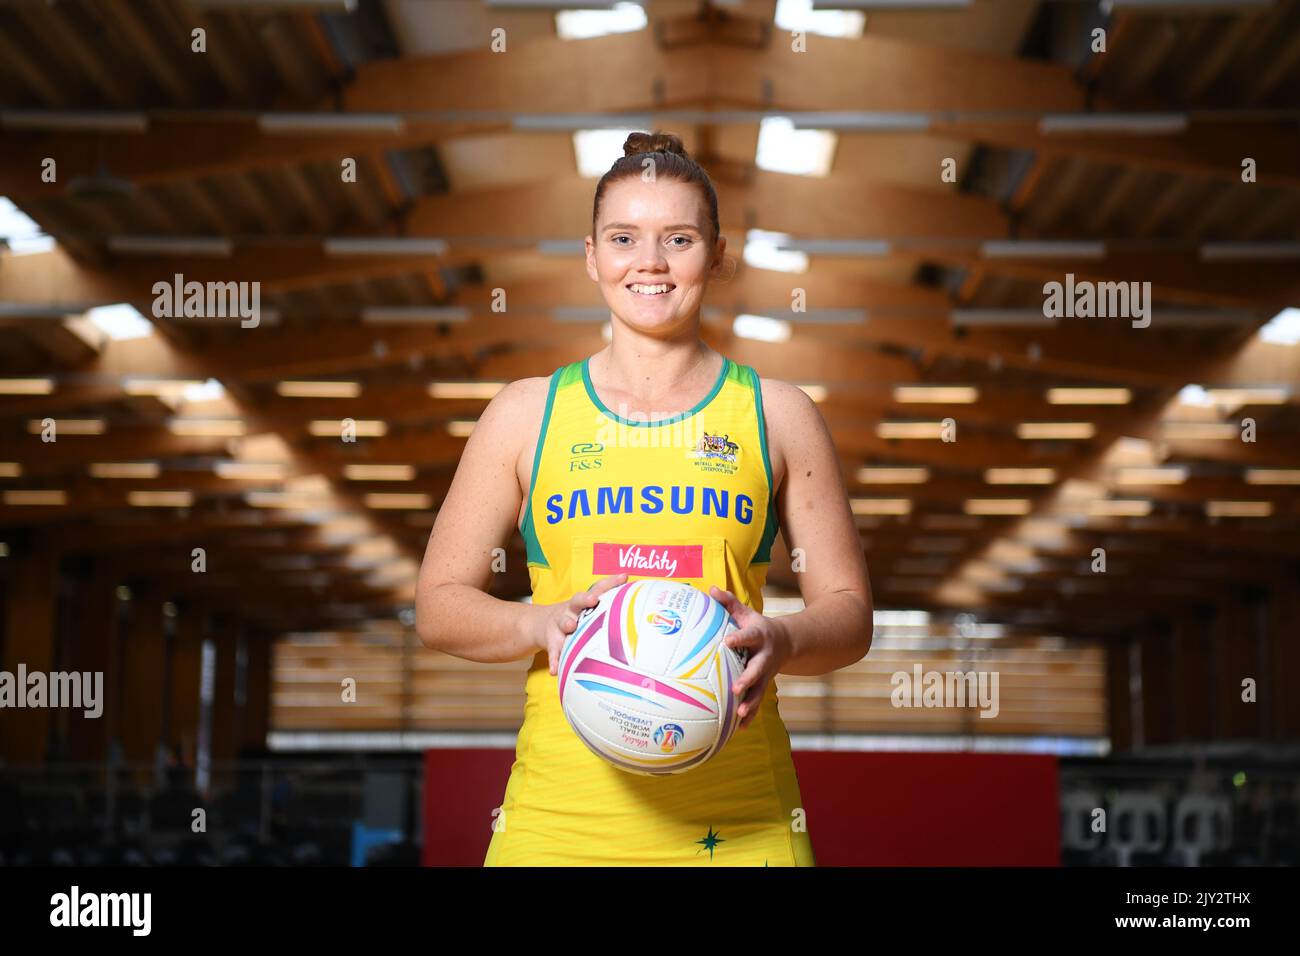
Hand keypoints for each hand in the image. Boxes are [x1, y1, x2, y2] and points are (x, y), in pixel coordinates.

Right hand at [532, 573, 628, 675]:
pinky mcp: (552, 642)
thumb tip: (627, 576)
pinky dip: (554, 661)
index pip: (598, 588)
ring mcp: (560, 625)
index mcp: (583, 601)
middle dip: (585, 599)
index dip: (610, 582)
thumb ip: (606, 593)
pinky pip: (553, 652)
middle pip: (577, 601)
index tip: (623, 578)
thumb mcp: (587, 604)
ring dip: (567, 624)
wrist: (542, 624)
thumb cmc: (575, 614)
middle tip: (593, 599)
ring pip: (564, 623)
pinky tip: (555, 670)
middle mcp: (571, 610)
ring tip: (571, 627)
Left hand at [708, 585, 791, 729]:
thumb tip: (710, 590)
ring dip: (750, 703)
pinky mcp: (764, 686)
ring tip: (739, 713)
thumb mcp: (746, 613)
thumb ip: (729, 603)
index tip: (727, 642)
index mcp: (759, 637)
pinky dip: (750, 716)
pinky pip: (757, 703)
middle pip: (757, 669)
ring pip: (760, 691)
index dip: (739, 639)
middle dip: (748, 679)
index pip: (748, 636)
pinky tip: (740, 728)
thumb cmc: (757, 627)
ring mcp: (766, 674)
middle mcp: (764, 657)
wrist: (787, 643)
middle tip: (736, 687)